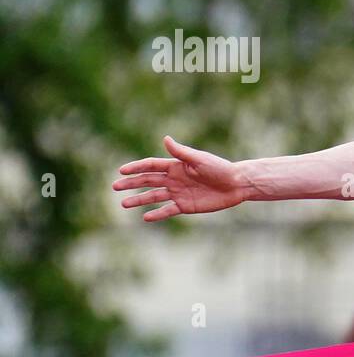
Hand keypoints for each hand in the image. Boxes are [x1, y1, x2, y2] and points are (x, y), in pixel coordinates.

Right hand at [114, 136, 247, 221]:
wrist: (236, 185)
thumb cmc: (220, 168)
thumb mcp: (200, 160)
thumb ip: (181, 152)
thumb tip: (165, 138)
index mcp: (176, 166)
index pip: (151, 166)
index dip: (136, 168)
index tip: (121, 171)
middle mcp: (174, 179)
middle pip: (148, 181)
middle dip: (131, 184)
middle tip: (114, 187)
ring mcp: (178, 193)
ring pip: (154, 197)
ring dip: (139, 200)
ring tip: (124, 204)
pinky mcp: (185, 206)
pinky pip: (168, 210)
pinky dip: (157, 214)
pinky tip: (145, 217)